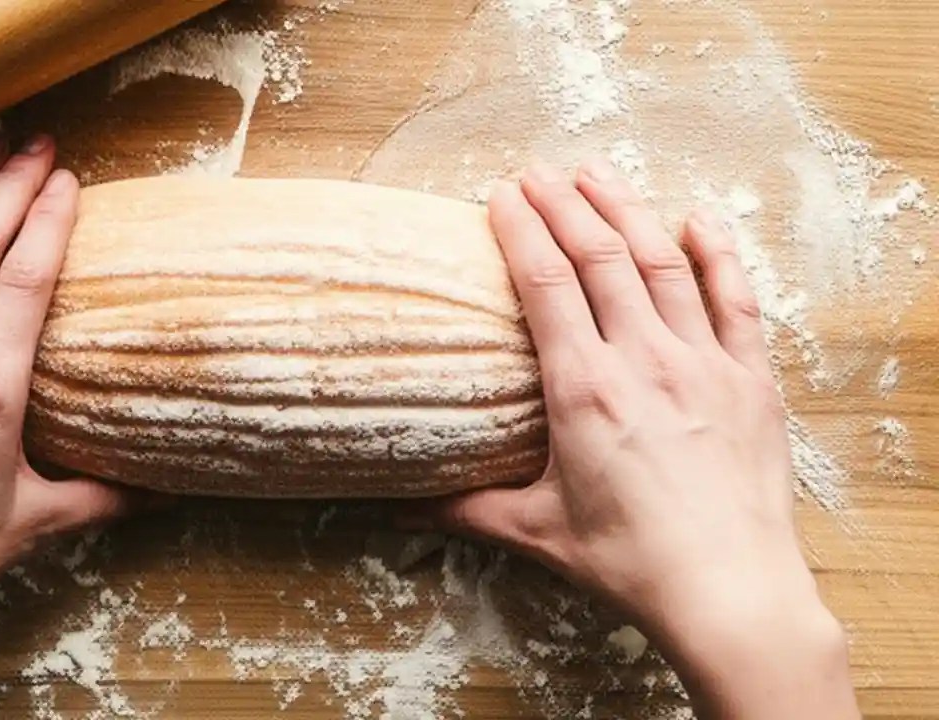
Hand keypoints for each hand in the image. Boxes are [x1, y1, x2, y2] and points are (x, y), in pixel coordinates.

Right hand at [406, 160, 856, 718]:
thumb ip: (465, 509)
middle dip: (563, 204)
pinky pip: (735, 299)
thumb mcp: (537, 533)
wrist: (729, 592)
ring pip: (662, 263)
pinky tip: (697, 219)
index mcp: (585, 391)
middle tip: (536, 171)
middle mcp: (644, 362)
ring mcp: (703, 364)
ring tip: (596, 172)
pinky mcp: (750, 379)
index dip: (521, 230)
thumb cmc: (630, 564)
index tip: (500, 196)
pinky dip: (717, 253)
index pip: (546, 284)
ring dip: (626, 210)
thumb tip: (397, 508)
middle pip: (600, 257)